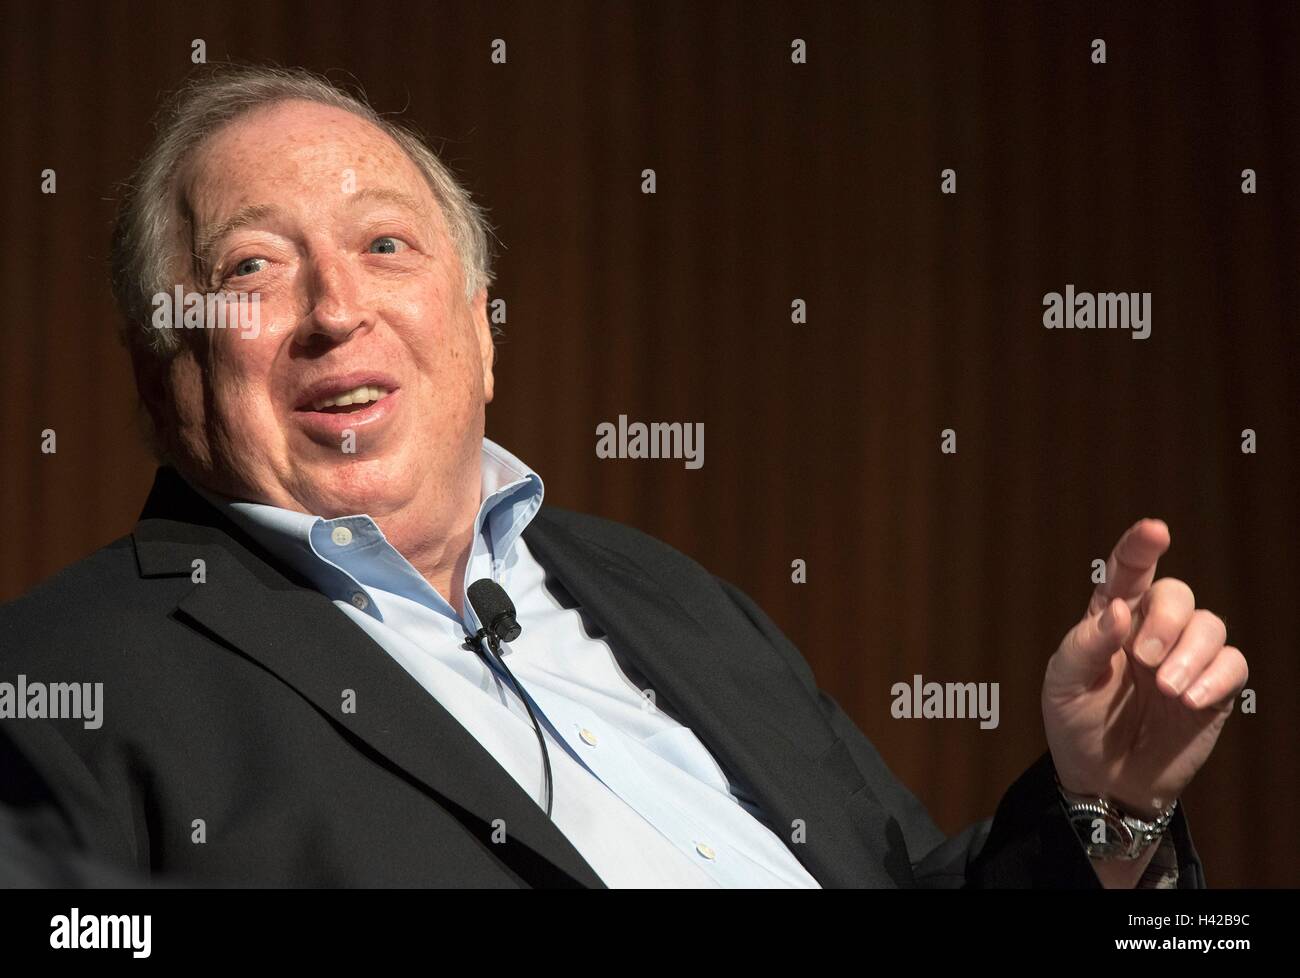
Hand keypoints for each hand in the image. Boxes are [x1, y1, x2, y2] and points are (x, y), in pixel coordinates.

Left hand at [1042, 519, 1247, 821]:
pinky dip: (1216, 677)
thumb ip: (1086, 643)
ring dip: (1190, 653)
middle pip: (1176, 594)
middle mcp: (1152, 628)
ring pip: (1210, 625)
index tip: (1154, 530)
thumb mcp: (1062, 683)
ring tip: (1166, 689)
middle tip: (1143, 659)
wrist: (1103, 778)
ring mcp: (1185, 657)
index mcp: (1110, 616)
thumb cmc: (1075, 721)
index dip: (1141, 546)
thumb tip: (1119, 610)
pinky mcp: (1214, 688)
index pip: (1128, 570)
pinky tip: (1190, 701)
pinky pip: (1233, 663)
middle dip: (1165, 619)